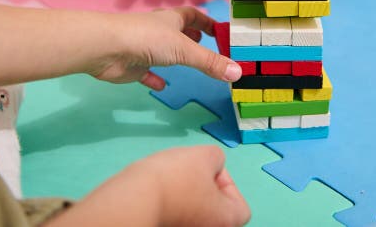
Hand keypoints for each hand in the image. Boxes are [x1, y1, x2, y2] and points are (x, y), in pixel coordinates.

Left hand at [89, 7, 241, 89]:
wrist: (105, 47)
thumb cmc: (146, 39)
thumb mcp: (184, 50)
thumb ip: (210, 63)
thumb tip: (238, 73)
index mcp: (171, 20)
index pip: (192, 16)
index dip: (206, 21)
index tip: (219, 30)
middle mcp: (158, 31)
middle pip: (177, 31)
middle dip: (191, 36)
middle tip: (205, 44)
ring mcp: (143, 47)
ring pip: (162, 50)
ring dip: (173, 56)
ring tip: (188, 63)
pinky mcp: (131, 65)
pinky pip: (146, 72)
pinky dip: (154, 78)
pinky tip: (161, 85)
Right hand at [135, 146, 250, 226]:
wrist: (135, 198)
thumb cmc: (176, 178)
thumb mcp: (205, 155)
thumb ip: (217, 158)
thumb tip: (211, 166)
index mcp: (226, 222)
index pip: (240, 207)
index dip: (227, 183)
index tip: (207, 171)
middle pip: (215, 209)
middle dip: (204, 186)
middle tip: (189, 171)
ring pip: (193, 209)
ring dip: (185, 191)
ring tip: (170, 176)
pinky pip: (175, 213)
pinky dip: (170, 201)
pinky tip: (159, 187)